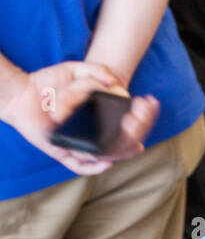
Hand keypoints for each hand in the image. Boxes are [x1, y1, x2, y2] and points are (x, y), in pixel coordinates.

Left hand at [0, 61, 158, 175]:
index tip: (149, 104)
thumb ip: (98, 70)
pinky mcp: (61, 151)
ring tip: (130, 134)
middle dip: (137, 130)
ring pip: (106, 154)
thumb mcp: (76, 70)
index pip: (129, 123)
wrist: (21, 92)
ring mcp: (78, 143)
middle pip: (123, 141)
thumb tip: (117, 85)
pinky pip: (78, 166)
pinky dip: (93, 168)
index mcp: (100, 116)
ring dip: (122, 147)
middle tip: (139, 117)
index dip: (143, 116)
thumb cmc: (49, 82)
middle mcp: (92, 132)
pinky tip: (107, 163)